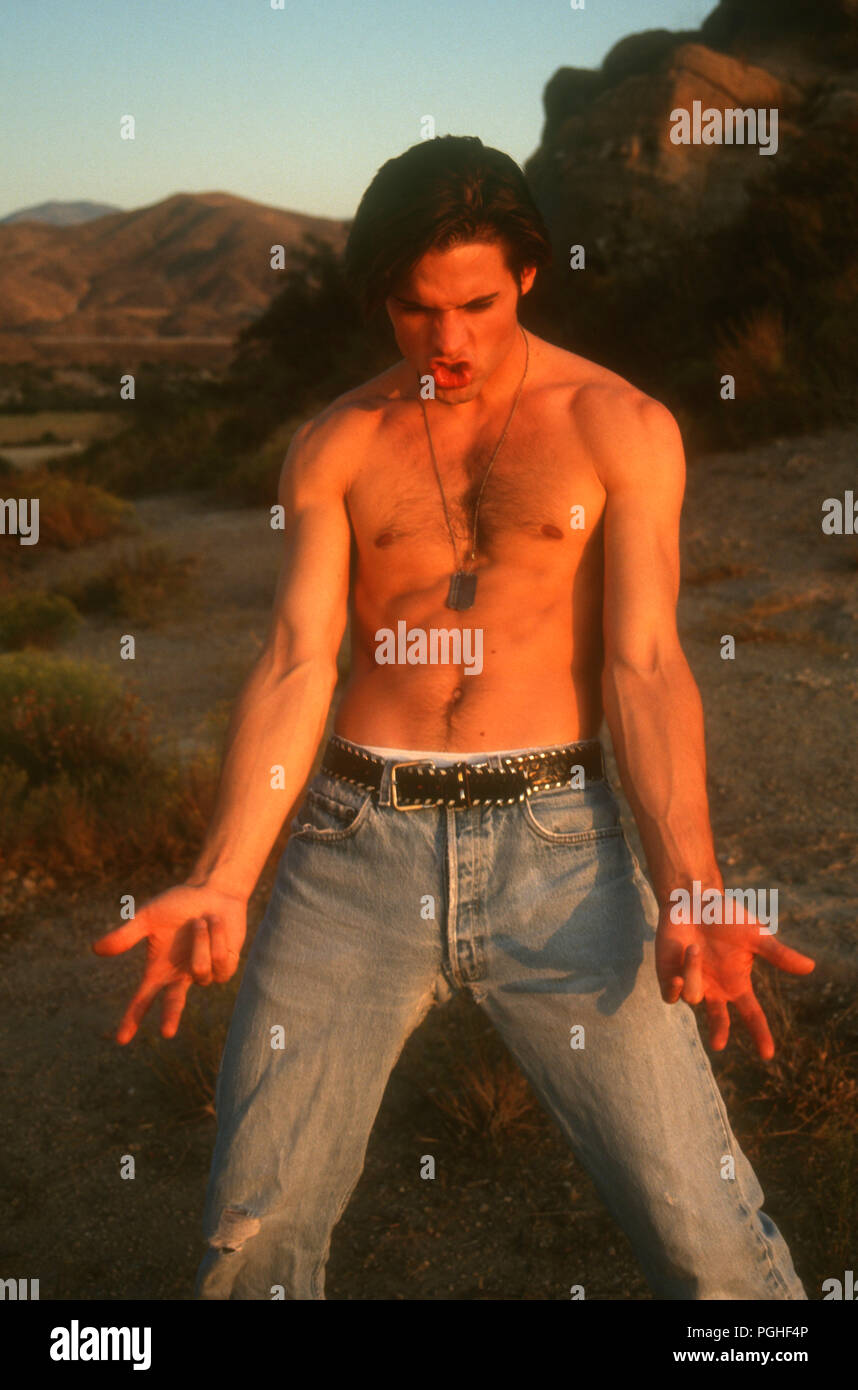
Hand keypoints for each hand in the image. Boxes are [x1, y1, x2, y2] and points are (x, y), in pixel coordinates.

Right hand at [92, 882, 247, 1043]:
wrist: (212, 890)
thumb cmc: (178, 904)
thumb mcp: (147, 917)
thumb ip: (126, 936)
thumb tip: (96, 950)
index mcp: (158, 970)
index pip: (142, 1000)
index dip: (132, 1019)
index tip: (121, 1040)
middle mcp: (180, 977)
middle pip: (174, 1003)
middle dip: (170, 1016)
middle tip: (166, 1032)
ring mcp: (205, 974)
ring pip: (201, 971)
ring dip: (200, 940)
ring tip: (199, 920)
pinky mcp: (226, 967)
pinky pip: (220, 963)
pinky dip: (216, 938)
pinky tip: (215, 924)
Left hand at [655, 903, 814, 1058]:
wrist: (694, 901)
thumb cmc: (728, 918)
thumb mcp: (756, 936)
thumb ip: (778, 954)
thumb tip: (810, 967)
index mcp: (737, 985)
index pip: (752, 1016)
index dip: (760, 1035)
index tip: (768, 1055)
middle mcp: (715, 990)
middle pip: (718, 1020)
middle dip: (718, 1031)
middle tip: (718, 1043)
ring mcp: (692, 985)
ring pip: (692, 997)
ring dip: (693, 973)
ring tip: (694, 948)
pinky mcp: (670, 977)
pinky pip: (670, 995)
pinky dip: (674, 990)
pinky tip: (678, 977)